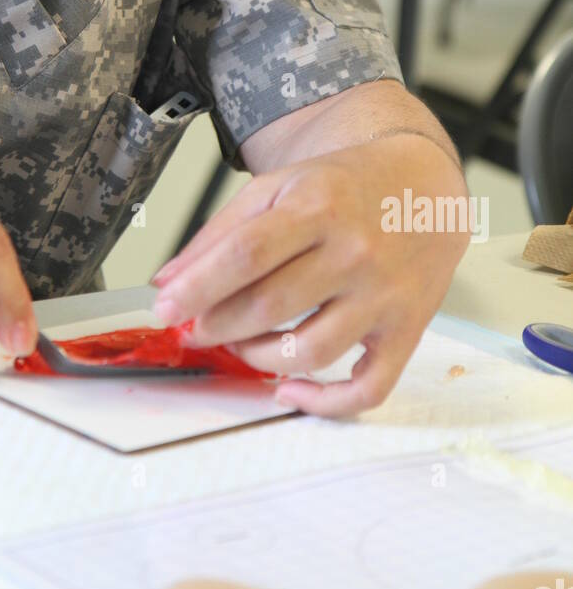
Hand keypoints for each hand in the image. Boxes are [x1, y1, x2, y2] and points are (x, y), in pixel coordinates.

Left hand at [152, 135, 469, 417]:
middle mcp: (355, 252)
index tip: (165, 308)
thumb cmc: (345, 188)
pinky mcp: (406, 331)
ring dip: (256, 359)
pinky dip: (325, 402)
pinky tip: (289, 389)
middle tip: (195, 329)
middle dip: (217, 326)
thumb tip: (168, 280)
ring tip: (237, 345)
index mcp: (318, 206)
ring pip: (309, 351)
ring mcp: (383, 295)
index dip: (198, 287)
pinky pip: (368, 388)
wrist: (423, 186)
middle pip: (270, 305)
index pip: (246, 254)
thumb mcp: (279, 186)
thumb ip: (221, 232)